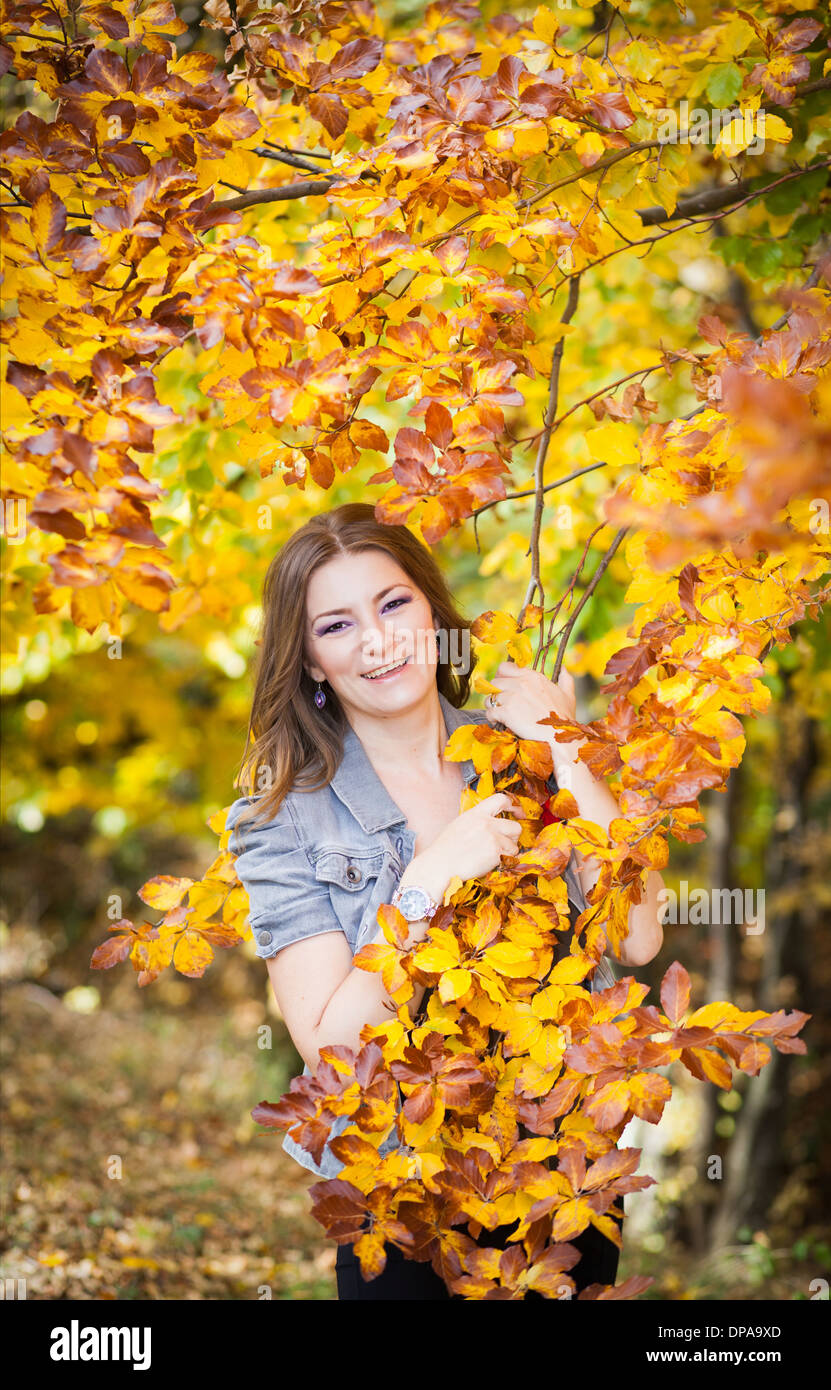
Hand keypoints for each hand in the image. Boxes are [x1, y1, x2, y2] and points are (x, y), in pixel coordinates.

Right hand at [409, 792, 523, 898]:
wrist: (439, 865)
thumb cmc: (445, 849)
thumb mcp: (460, 825)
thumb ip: (478, 820)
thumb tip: (493, 823)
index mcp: (476, 813)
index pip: (501, 799)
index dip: (514, 806)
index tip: (518, 813)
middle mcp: (486, 823)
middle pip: (515, 826)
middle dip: (512, 837)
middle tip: (503, 844)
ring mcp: (492, 838)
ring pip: (514, 845)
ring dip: (507, 852)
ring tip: (490, 856)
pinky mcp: (496, 853)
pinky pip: (509, 858)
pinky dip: (503, 862)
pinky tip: (488, 863)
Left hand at [483, 660, 580, 757]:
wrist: (560, 735)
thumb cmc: (564, 718)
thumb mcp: (568, 695)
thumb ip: (565, 679)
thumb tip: (564, 669)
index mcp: (533, 676)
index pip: (505, 667)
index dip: (502, 676)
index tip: (504, 685)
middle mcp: (521, 683)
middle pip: (495, 681)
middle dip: (496, 692)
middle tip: (501, 702)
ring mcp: (512, 697)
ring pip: (490, 697)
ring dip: (493, 705)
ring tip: (499, 713)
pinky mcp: (506, 712)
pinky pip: (490, 712)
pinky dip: (492, 717)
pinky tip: (499, 722)